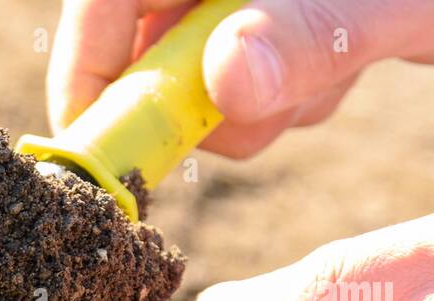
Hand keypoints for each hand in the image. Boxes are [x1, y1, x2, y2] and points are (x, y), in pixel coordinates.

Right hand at [47, 0, 433, 156]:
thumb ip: (309, 32)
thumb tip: (226, 78)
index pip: (104, 5)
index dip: (90, 78)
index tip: (105, 153)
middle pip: (144, 49)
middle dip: (195, 103)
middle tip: (264, 111)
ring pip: (198, 75)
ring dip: (255, 104)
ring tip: (333, 66)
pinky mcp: (271, 18)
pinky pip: (245, 79)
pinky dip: (286, 94)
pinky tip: (343, 59)